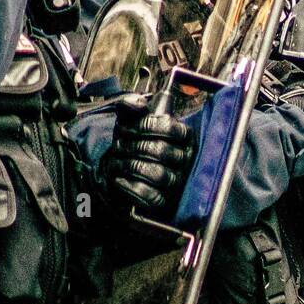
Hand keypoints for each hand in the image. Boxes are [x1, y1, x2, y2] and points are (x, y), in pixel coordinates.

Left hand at [103, 97, 196, 217]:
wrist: (121, 166)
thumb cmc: (131, 139)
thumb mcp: (129, 117)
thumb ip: (130, 103)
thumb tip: (138, 104)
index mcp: (183, 136)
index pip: (171, 127)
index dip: (145, 125)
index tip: (125, 127)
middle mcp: (185, 158)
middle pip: (161, 150)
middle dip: (132, 146)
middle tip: (117, 145)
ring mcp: (177, 180)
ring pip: (158, 174)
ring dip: (131, 165)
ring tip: (118, 161)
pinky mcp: (165, 200)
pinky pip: (152, 196)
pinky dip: (130, 186)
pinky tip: (119, 178)